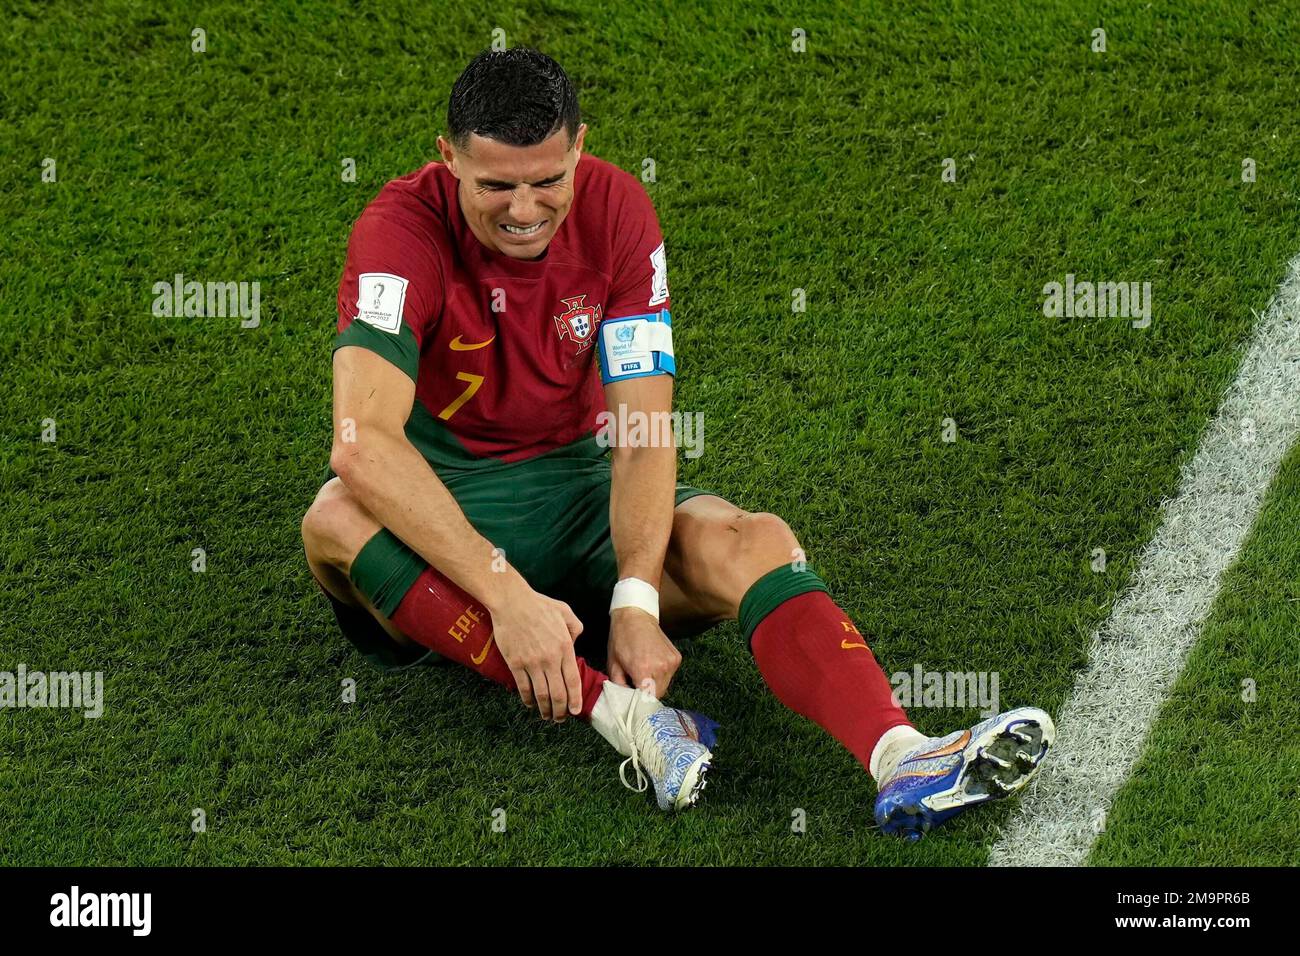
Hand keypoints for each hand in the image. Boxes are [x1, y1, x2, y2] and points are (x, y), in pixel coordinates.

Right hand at [488, 579, 583, 721]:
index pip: (573, 681)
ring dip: (545, 709)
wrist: (511, 601)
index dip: (575, 700)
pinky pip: (523, 688)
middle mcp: (550, 659)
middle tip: (561, 718)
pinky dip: (527, 700)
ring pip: (541, 695)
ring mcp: (532, 663)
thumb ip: (575, 629)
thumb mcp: (565, 612)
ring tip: (547, 716)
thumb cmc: (539, 604)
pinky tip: (529, 704)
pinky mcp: (515, 664)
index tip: (575, 711)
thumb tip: (574, 645)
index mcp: (564, 647)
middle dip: (561, 711)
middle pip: (558, 693)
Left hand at [606, 608, 681, 698]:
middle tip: (635, 688)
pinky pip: (669, 676)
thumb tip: (625, 703)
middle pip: (656, 695)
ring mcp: (671, 662)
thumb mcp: (613, 665)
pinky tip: (652, 666)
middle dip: (645, 695)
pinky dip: (660, 676)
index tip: (631, 702)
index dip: (638, 704)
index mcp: (643, 670)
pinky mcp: (676, 658)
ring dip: (654, 686)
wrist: (635, 616)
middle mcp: (661, 667)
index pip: (645, 700)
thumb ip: (619, 688)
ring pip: (664, 686)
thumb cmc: (620, 639)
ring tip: (643, 675)